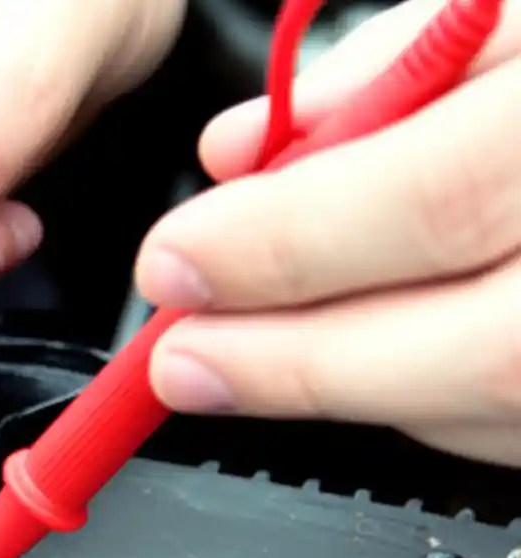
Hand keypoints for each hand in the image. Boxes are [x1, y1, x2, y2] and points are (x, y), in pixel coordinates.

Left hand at [136, 0, 520, 467]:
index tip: (175, 264)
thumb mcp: (511, 8)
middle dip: (299, 363)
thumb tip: (248, 152)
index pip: (440, 199)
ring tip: (260, 358)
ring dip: (357, 393)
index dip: (285, 246)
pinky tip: (375, 359)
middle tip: (185, 360)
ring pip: (509, 412)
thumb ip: (388, 71)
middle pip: (482, 351)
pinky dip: (435, 404)